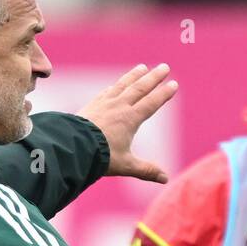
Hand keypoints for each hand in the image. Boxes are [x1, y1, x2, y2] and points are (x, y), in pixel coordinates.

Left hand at [78, 63, 177, 183]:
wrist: (73, 146)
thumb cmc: (100, 157)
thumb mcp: (126, 165)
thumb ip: (146, 170)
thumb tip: (165, 179)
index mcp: (130, 119)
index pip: (151, 103)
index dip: (163, 94)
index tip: (174, 84)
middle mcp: (119, 107)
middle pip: (139, 88)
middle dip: (153, 77)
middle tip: (164, 66)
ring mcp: (104, 104)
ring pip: (122, 86)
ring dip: (134, 76)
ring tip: (142, 67)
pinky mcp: (92, 106)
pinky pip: (106, 92)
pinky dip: (114, 86)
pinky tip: (115, 84)